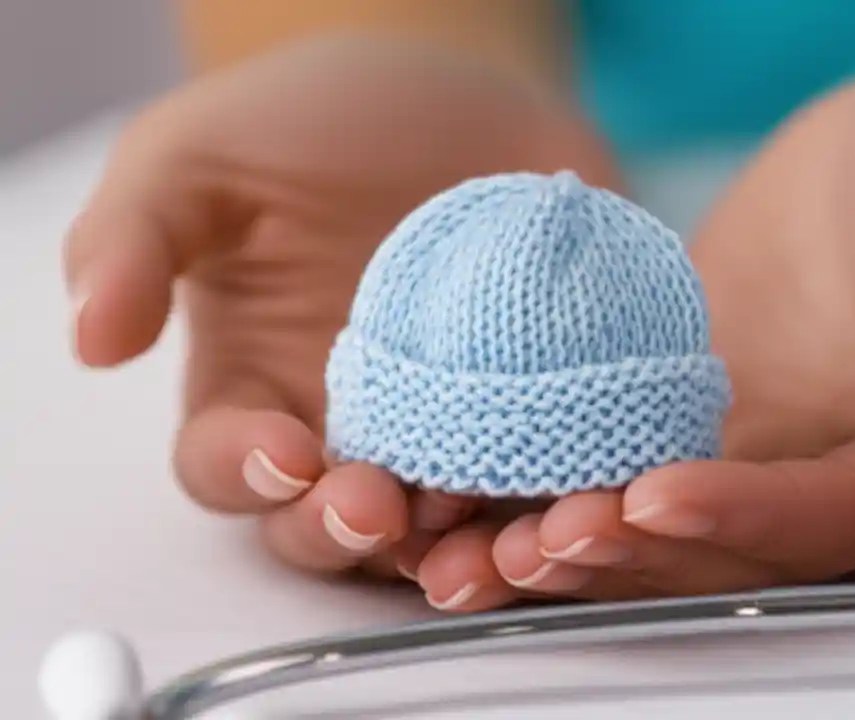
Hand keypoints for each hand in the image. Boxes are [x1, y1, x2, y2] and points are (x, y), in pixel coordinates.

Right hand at [66, 35, 617, 578]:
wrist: (451, 98)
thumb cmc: (308, 129)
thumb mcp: (201, 161)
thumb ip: (136, 239)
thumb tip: (91, 335)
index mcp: (255, 395)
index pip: (232, 467)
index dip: (249, 474)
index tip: (281, 452)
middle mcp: (352, 436)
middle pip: (341, 526)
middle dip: (356, 529)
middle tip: (383, 506)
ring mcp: (455, 434)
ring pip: (457, 529)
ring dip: (474, 546)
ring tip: (496, 532)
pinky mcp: (547, 413)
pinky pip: (560, 475)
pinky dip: (575, 494)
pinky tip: (594, 485)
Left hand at [422, 55, 854, 610]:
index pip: (827, 514)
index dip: (745, 517)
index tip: (657, 498)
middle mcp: (831, 461)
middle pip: (726, 541)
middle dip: (631, 552)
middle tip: (536, 539)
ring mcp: (758, 428)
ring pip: (657, 510)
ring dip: (571, 534)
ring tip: (475, 542)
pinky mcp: (696, 384)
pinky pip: (616, 437)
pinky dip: (549, 462)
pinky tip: (477, 467)